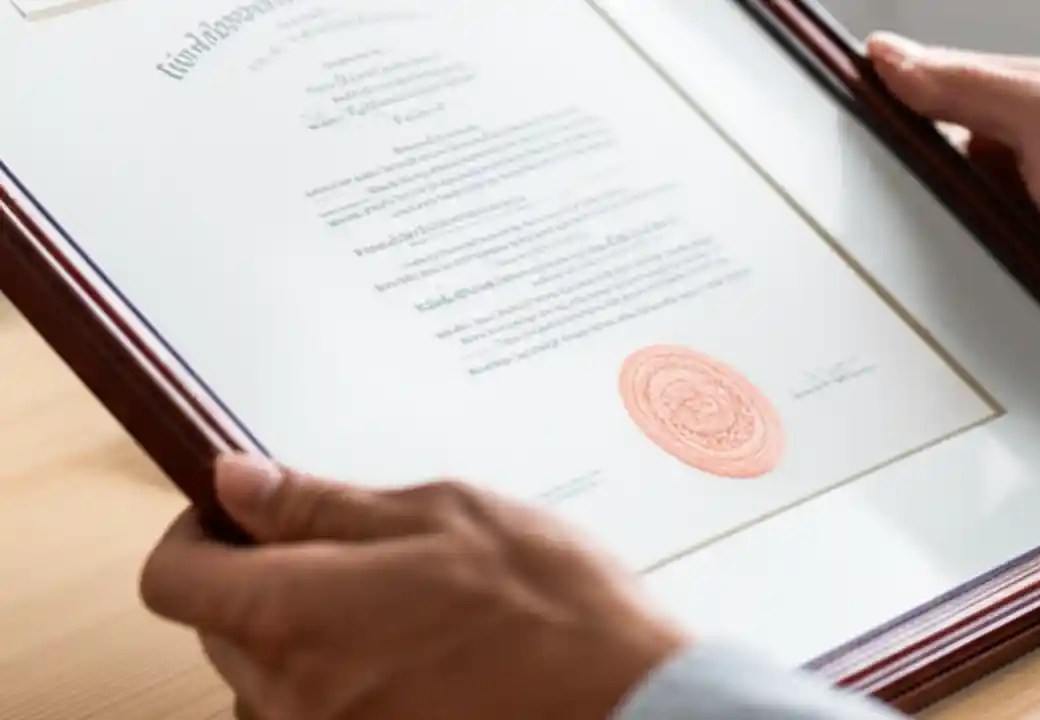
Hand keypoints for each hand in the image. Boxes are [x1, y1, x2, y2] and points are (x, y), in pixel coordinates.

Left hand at [141, 456, 686, 719]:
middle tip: (352, 546)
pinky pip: (321, 710)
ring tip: (401, 602)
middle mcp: (291, 697)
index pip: (173, 579)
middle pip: (220, 628)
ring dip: (306, 631)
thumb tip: (238, 483)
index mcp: (293, 617)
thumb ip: (322, 504)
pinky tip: (420, 650)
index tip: (243, 512)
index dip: (198, 533)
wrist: (628, 705)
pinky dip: (346, 674)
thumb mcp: (440, 515)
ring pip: (270, 676)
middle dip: (261, 576)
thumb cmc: (550, 609)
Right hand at [867, 33, 1039, 393]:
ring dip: (907, 254)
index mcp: (1025, 119)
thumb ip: (972, 85)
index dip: (879, 107)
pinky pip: (954, 298)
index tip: (823, 118)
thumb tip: (889, 53)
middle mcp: (1016, 178)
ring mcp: (1015, 241)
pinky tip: (913, 309)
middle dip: (882, 192)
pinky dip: (936, 302)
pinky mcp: (1018, 300)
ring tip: (869, 263)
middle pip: (919, 178)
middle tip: (833, 203)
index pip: (928, 100)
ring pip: (928, 242)